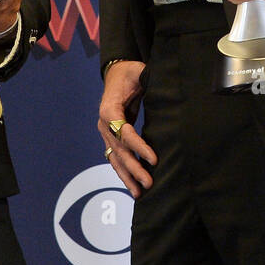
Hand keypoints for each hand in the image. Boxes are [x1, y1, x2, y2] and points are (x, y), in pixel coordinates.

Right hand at [98, 60, 156, 197]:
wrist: (116, 73)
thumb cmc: (130, 72)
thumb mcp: (139, 71)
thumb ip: (146, 78)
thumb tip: (160, 83)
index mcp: (109, 109)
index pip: (123, 132)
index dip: (139, 147)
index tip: (154, 159)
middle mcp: (103, 124)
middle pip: (118, 150)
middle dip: (133, 168)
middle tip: (148, 183)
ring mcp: (104, 132)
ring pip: (114, 158)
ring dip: (127, 176)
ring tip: (139, 193)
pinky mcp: (109, 138)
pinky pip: (115, 158)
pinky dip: (123, 172)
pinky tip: (132, 186)